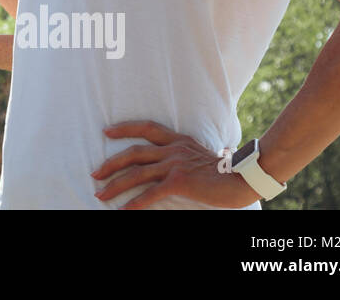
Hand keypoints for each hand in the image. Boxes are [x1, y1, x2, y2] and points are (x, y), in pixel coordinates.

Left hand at [91, 120, 260, 208]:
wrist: (245, 178)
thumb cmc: (228, 172)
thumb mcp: (203, 154)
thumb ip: (186, 154)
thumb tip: (177, 161)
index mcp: (178, 140)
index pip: (146, 128)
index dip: (125, 128)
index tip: (106, 131)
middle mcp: (173, 149)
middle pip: (133, 153)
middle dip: (111, 164)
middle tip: (95, 173)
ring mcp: (174, 164)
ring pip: (136, 173)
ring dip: (115, 185)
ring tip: (100, 194)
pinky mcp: (179, 181)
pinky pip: (150, 193)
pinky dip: (135, 202)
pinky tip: (124, 210)